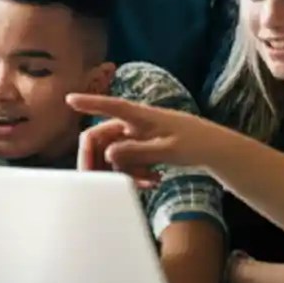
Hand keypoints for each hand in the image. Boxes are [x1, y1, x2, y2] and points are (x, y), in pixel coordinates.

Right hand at [67, 93, 218, 186]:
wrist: (214, 149)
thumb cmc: (194, 143)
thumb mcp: (167, 149)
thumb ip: (136, 151)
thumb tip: (107, 154)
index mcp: (139, 116)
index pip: (110, 105)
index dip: (89, 103)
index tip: (69, 99)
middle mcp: (134, 124)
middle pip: (102, 138)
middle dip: (99, 161)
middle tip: (98, 183)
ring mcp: (137, 136)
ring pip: (114, 154)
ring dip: (123, 172)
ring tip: (146, 184)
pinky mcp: (143, 147)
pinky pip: (127, 161)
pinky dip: (135, 174)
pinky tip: (153, 181)